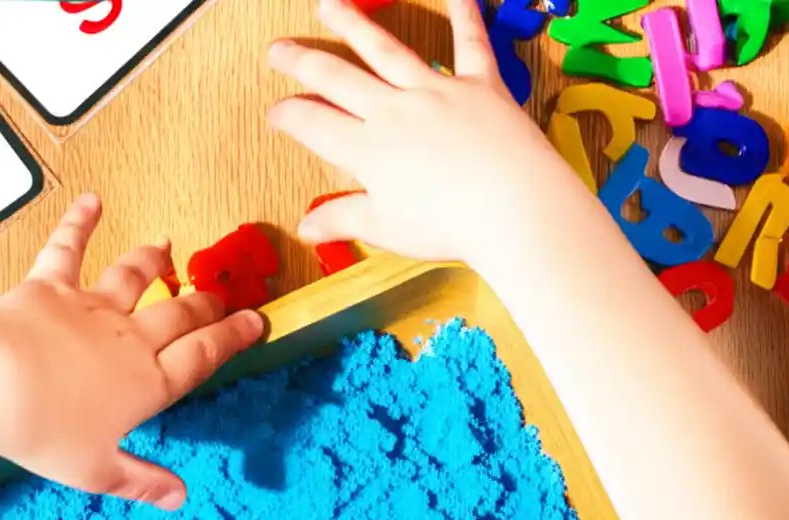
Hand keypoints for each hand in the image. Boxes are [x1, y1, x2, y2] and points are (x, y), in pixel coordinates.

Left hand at [0, 193, 263, 510]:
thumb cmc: (42, 433)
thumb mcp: (96, 471)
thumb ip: (142, 481)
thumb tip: (179, 497)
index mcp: (147, 384)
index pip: (203, 356)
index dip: (233, 338)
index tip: (256, 322)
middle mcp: (129, 339)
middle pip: (179, 314)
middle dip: (206, 304)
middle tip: (220, 297)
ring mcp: (91, 308)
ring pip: (134, 277)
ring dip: (154, 262)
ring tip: (167, 248)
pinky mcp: (50, 287)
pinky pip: (68, 248)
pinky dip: (80, 222)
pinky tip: (91, 201)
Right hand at [267, 0, 591, 265]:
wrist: (514, 207)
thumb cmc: (450, 224)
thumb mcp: (385, 227)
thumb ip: (342, 219)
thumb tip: (305, 228)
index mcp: (367, 150)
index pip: (313, 125)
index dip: (287, 116)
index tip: (274, 112)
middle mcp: (393, 112)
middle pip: (336, 78)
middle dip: (301, 62)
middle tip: (277, 50)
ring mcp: (434, 92)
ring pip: (384, 50)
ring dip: (352, 26)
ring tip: (329, 7)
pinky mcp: (478, 84)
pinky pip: (468, 43)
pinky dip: (463, 13)